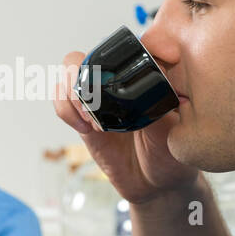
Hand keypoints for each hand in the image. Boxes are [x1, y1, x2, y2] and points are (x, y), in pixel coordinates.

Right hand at [54, 52, 198, 203]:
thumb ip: (159, 101)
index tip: (115, 87)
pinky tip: (84, 128)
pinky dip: (65, 110)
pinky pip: (60, 103)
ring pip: (67, 75)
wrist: (157, 184)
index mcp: (140, 76)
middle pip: (82, 58)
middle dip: (82, 78)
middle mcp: (115, 83)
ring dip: (72, 95)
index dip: (108, 62)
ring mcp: (96, 100)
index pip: (116, 50)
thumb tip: (154, 76)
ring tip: (92, 122)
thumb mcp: (173, 126)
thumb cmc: (172, 153)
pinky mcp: (82, 119)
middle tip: (95, 107)